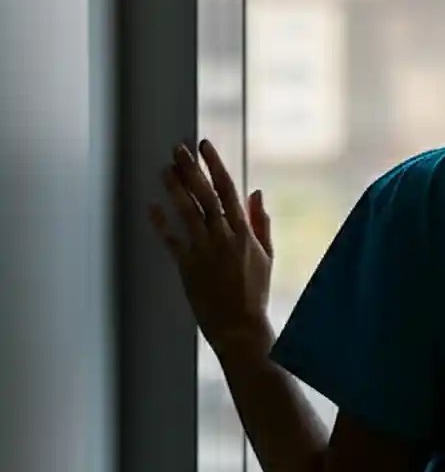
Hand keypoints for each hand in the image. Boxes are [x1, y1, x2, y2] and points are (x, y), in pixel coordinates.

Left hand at [148, 139, 273, 352]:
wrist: (240, 325)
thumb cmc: (255, 291)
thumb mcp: (267, 255)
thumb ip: (261, 222)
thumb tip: (257, 192)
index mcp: (244, 232)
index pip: (228, 190)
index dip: (215, 165)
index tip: (205, 146)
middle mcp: (223, 237)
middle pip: (205, 195)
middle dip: (191, 169)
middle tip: (178, 148)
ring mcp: (204, 251)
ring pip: (187, 212)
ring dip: (174, 188)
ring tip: (164, 169)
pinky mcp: (187, 267)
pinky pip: (171, 240)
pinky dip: (160, 223)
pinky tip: (152, 205)